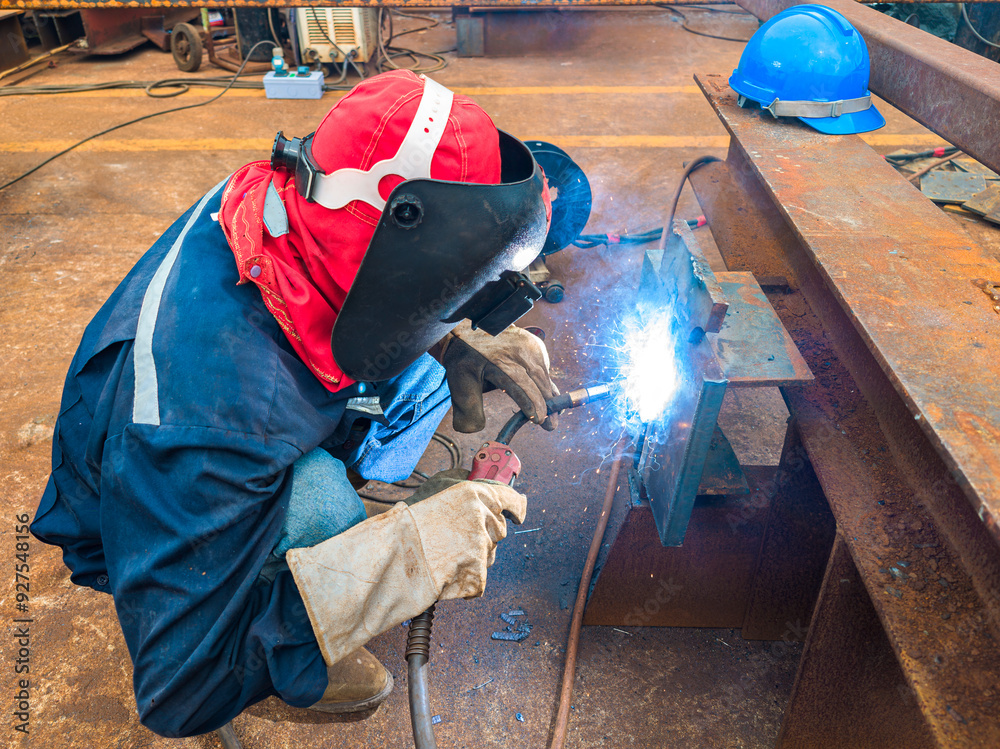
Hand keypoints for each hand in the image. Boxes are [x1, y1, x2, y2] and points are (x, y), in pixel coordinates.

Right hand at [409, 479, 526, 598]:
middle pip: (498, 530)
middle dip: (484, 534)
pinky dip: (464, 581)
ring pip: (489, 556)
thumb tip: (485, 482)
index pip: (508, 498)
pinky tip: (445, 573)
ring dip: (474, 558)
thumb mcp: (437, 487)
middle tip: (456, 538)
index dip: (516, 506)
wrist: (390, 555)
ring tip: (445, 555)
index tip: (519, 512)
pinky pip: (479, 580)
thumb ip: (466, 483)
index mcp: (474, 495)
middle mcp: (481, 518)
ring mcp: (480, 548)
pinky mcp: (476, 575)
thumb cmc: (409, 522)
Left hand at [440, 320, 558, 432]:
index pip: (519, 385)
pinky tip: (545, 394)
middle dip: (547, 405)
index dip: (531, 403)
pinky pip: (544, 367)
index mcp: (498, 362)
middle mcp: (516, 352)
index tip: (539, 419)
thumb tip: (472, 430)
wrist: (470, 326)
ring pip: (544, 375)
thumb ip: (467, 408)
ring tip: (554, 414)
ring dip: (549, 395)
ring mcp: (528, 345)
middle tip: (551, 426)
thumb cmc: (465, 356)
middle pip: (538, 381)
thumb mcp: (459, 382)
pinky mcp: (534, 343)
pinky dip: (546, 382)